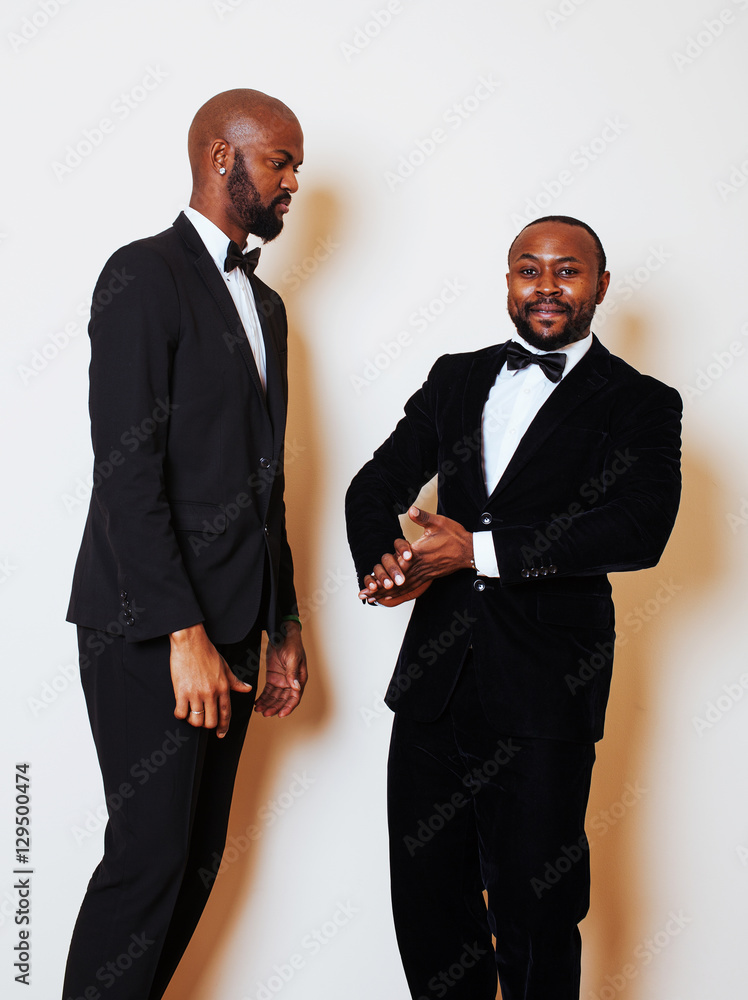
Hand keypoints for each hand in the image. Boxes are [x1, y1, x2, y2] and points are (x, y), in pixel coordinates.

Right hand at [170, 623, 252, 737]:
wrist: (190, 642)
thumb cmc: (207, 653)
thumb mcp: (225, 667)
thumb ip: (235, 681)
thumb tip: (247, 689)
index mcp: (223, 687)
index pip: (226, 713)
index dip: (223, 726)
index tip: (221, 734)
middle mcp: (211, 692)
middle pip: (211, 721)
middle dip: (207, 725)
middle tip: (202, 720)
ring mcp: (196, 693)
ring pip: (196, 720)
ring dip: (193, 721)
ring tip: (191, 714)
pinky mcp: (181, 692)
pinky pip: (181, 713)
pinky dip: (181, 714)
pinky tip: (181, 708)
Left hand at [254, 622, 307, 717]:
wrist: (282, 634)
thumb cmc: (292, 644)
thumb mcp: (292, 658)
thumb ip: (292, 673)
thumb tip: (296, 688)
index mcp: (299, 678)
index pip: (295, 697)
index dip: (288, 707)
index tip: (281, 714)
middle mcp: (291, 682)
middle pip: (283, 699)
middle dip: (275, 707)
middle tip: (265, 713)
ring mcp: (281, 681)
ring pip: (275, 697)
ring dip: (267, 704)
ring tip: (259, 710)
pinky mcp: (273, 678)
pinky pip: (268, 691)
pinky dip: (263, 698)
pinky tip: (257, 703)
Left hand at [359, 507, 472, 605]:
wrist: (470, 550)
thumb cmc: (454, 535)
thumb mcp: (439, 522)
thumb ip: (423, 517)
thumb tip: (411, 509)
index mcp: (420, 553)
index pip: (399, 565)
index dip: (384, 574)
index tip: (371, 579)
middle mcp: (421, 566)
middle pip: (397, 580)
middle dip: (380, 587)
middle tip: (364, 594)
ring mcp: (425, 573)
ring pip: (403, 586)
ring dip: (387, 593)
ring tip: (371, 599)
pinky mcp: (429, 576)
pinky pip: (412, 588)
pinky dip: (400, 594)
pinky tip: (391, 597)